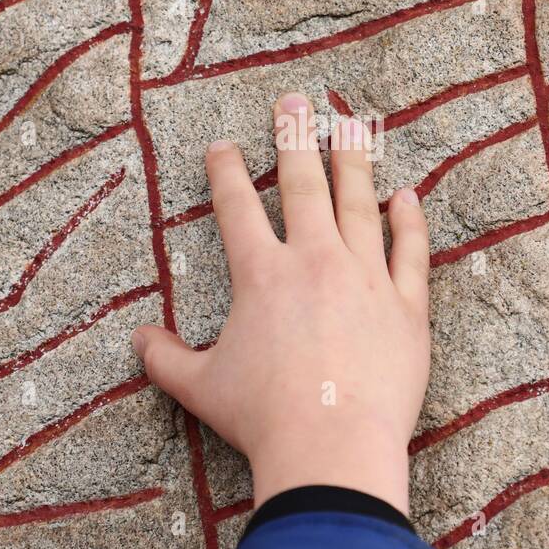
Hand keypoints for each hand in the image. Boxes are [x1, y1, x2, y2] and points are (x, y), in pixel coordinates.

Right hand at [132, 92, 430, 513]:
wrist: (332, 447)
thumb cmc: (262, 419)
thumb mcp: (200, 388)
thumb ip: (165, 359)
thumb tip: (137, 340)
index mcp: (262, 275)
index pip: (237, 208)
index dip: (226, 171)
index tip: (222, 145)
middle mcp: (315, 262)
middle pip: (303, 185)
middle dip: (295, 137)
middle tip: (295, 101)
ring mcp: (366, 279)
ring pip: (360, 205)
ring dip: (353, 162)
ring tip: (352, 127)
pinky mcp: (406, 307)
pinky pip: (410, 252)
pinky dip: (409, 221)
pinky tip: (406, 196)